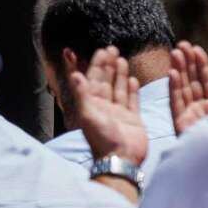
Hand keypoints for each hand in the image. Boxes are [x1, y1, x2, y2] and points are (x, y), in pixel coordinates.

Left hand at [70, 46, 147, 164]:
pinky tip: (133, 79)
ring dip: (119, 74)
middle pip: (105, 81)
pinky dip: (132, 90)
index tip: (95, 50)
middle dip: (107, 65)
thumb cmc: (102, 139)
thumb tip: (74, 74)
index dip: (92, 65)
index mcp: (92, 104)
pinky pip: (132, 101)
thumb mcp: (88, 115)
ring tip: (121, 58)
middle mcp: (105, 107)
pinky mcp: (133, 119)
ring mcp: (119, 113)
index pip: (91, 79)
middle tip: (111, 48)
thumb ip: (82, 94)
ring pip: (118, 88)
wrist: (121, 160)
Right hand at [169, 42, 207, 135]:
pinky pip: (176, 104)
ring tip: (176, 52)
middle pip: (193, 83)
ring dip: (178, 70)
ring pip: (183, 89)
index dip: (201, 65)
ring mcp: (191, 119)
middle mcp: (202, 112)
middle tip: (181, 44)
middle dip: (187, 63)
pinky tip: (172, 73)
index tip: (195, 48)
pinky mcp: (182, 127)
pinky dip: (173, 88)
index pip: (207, 82)